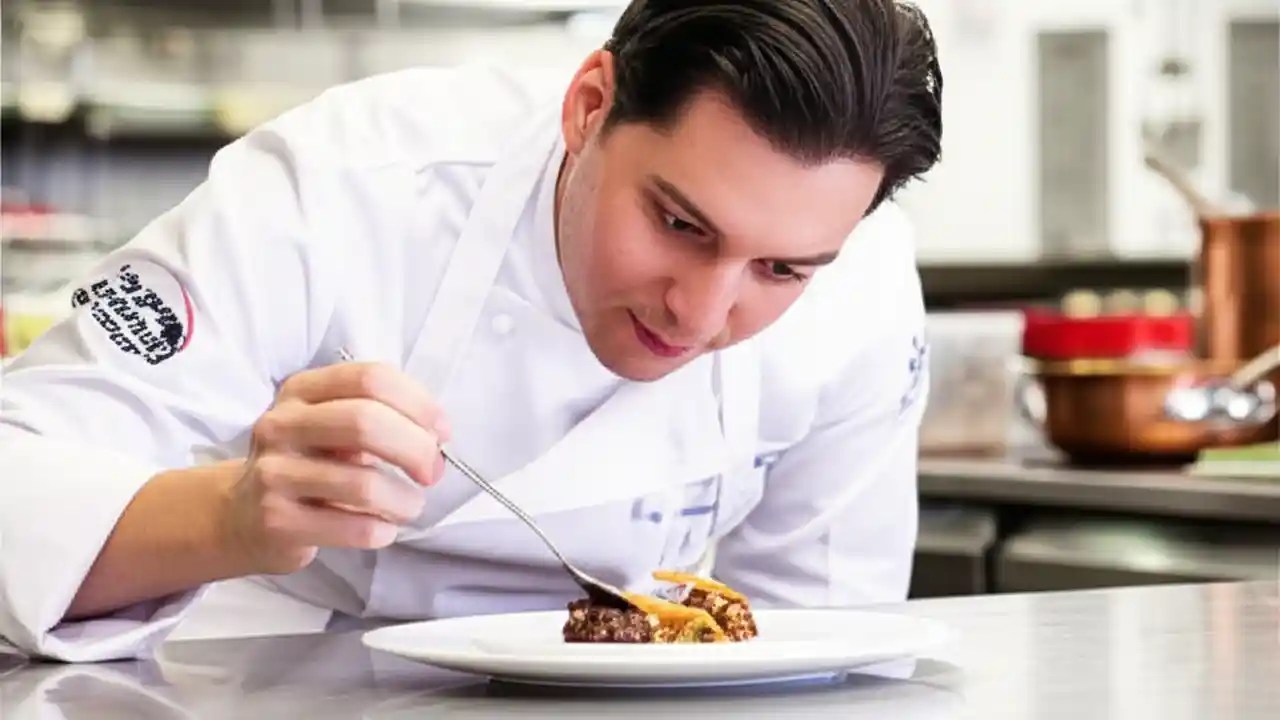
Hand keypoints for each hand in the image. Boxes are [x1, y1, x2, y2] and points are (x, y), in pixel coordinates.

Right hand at [223, 362, 449, 574]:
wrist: (242, 515)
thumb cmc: (307, 464)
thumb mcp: (331, 426)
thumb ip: (379, 419)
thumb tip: (435, 440)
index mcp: (302, 391)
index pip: (371, 378)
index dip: (418, 403)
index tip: (442, 432)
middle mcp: (282, 424)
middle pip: (366, 422)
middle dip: (416, 449)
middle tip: (433, 472)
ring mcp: (274, 473)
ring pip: (363, 483)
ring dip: (404, 500)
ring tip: (410, 506)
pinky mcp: (277, 521)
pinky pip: (351, 527)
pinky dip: (381, 530)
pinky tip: (382, 528)